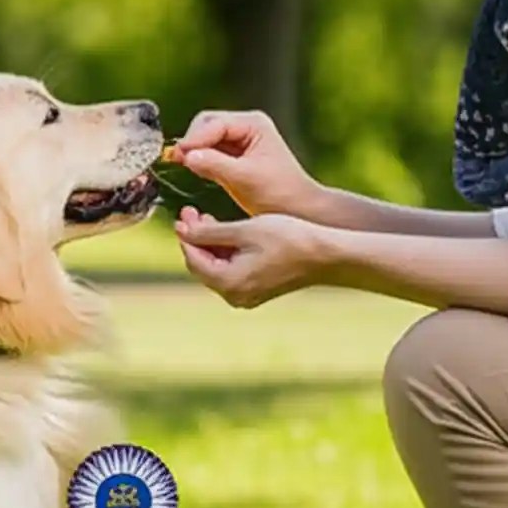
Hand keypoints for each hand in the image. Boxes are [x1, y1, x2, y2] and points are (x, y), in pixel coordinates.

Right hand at [167, 110, 321, 216]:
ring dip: (195, 150)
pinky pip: (211, 151)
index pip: (214, 123)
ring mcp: (241, 140)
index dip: (194, 138)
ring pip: (206, 137)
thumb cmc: (279, 194)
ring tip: (182, 164)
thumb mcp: (245, 179)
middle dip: (192, 141)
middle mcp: (247, 126)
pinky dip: (201, 159)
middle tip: (176, 160)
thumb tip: (186, 155)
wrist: (299, 210)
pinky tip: (194, 169)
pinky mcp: (236, 156)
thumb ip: (215, 165)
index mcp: (254, 124)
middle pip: (207, 125)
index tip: (178, 155)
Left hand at [175, 206, 327, 308]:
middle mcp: (234, 296)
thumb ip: (209, 232)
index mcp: (228, 282)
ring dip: (211, 244)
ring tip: (209, 218)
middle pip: (202, 266)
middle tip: (193, 211)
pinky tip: (229, 233)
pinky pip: (232, 273)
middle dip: (196, 239)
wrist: (325, 255)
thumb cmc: (287, 238)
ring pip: (216, 268)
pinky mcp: (258, 292)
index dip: (186, 233)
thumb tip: (182, 230)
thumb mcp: (244, 229)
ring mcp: (246, 297)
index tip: (185, 211)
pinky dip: (226, 253)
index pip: (193, 258)